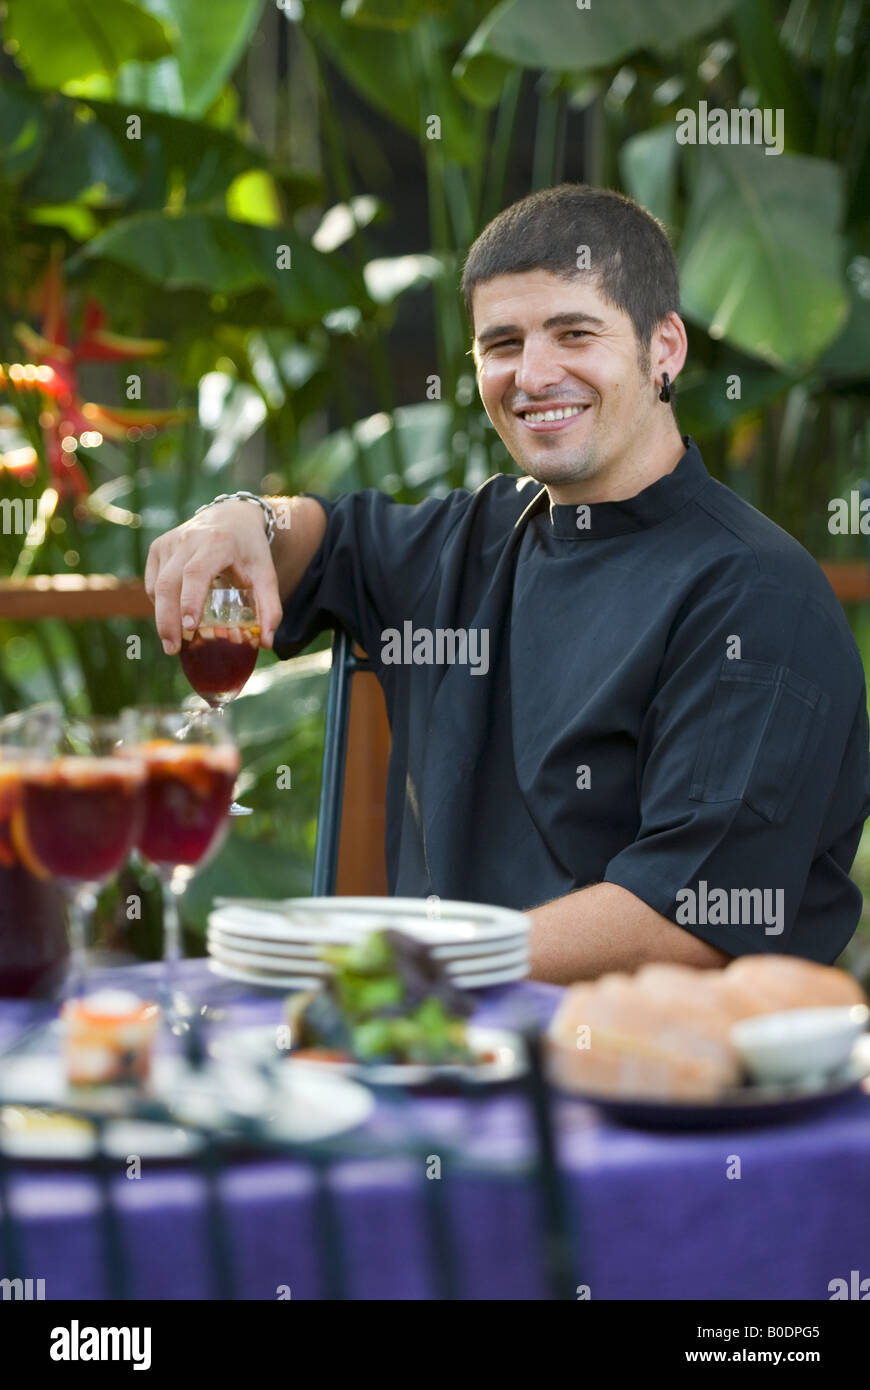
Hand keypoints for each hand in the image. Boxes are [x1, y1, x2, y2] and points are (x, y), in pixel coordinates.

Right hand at [145, 502, 284, 654]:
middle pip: (169, 583)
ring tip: (173, 642)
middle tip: (173, 649)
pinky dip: (159, 604)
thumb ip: (270, 608)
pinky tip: (172, 619)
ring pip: (157, 585)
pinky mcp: (158, 547)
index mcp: (217, 543)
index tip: (190, 627)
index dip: (190, 600)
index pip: (196, 572)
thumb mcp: (266, 575)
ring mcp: (169, 542)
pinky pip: (152, 583)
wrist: (232, 516)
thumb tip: (267, 643)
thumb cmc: (250, 550)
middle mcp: (188, 539)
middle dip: (168, 620)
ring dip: (162, 616)